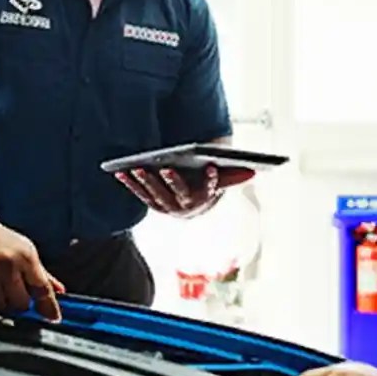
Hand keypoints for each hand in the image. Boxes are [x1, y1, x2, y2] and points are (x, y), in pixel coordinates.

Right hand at [0, 209, 64, 321]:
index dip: (49, 306)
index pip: (42, 288)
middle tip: (14, 294)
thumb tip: (60, 291)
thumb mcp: (25, 250)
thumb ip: (42, 274)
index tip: (53, 317)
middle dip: (20, 303)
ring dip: (1, 305)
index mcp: (25, 256)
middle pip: (21, 303)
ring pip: (0, 307)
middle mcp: (7, 265)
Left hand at [114, 165, 254, 218]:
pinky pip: (140, 195)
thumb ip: (234, 175)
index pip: (209, 192)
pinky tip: (121, 172)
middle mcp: (185, 209)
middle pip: (178, 195)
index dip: (210, 181)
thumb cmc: (207, 185)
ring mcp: (167, 208)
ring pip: (156, 196)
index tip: (210, 167)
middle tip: (166, 166)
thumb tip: (255, 170)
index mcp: (203, 201)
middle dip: (172, 181)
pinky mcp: (152, 205)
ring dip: (146, 182)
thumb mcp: (221, 180)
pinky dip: (131, 184)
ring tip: (137, 167)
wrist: (192, 203)